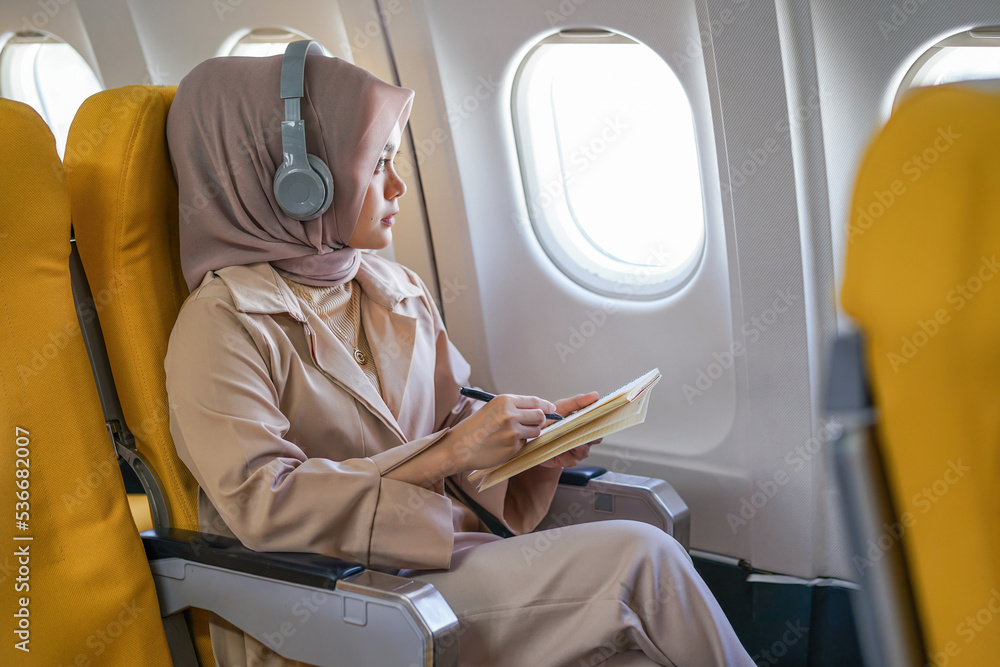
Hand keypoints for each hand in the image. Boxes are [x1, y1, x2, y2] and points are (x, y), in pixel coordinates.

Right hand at [440, 394, 556, 471]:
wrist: (459, 447)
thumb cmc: (473, 428)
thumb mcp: (491, 408)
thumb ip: (512, 407)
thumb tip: (536, 409)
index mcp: (504, 401)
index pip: (535, 401)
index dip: (546, 405)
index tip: (551, 408)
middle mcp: (510, 415)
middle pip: (540, 416)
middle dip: (540, 419)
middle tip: (533, 422)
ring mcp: (513, 432)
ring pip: (535, 431)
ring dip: (530, 432)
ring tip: (513, 434)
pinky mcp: (513, 448)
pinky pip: (525, 444)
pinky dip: (519, 444)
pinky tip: (504, 443)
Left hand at [539, 392, 602, 468]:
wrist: (534, 438)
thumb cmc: (551, 421)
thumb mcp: (562, 407)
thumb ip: (578, 401)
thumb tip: (595, 395)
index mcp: (588, 425)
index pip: (601, 423)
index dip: (601, 417)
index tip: (599, 411)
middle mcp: (587, 440)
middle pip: (597, 437)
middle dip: (589, 430)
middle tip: (580, 421)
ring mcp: (580, 452)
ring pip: (584, 447)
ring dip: (574, 439)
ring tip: (565, 431)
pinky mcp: (570, 461)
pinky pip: (571, 456)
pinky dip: (564, 448)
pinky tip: (558, 442)